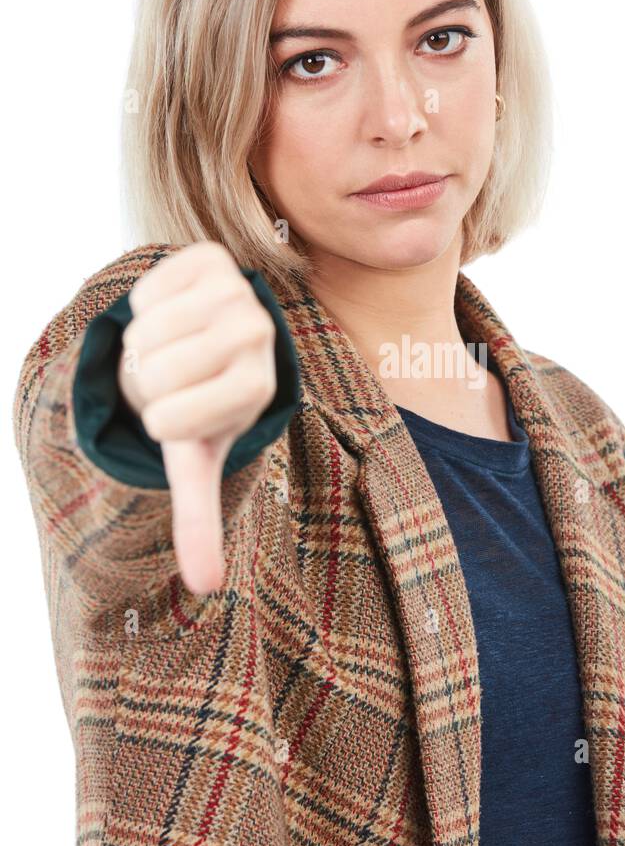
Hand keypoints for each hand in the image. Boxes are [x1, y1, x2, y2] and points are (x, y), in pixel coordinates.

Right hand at [118, 241, 277, 593]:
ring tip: (175, 348)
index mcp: (258, 388)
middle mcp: (260, 335)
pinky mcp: (212, 258)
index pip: (169, 417)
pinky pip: (147, 287)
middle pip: (154, 370)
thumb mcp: (199, 460)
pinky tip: (174, 314)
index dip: (160, 419)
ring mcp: (240, 291)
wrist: (216, 343)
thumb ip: (201, 520)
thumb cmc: (202, 407)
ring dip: (144, 342)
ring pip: (145, 327)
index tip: (186, 414)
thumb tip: (206, 586)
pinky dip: (145, 305)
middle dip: (149, 379)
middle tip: (177, 378)